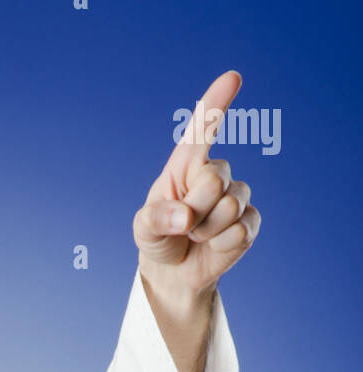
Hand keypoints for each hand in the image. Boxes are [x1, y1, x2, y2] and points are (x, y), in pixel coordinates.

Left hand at [133, 70, 260, 299]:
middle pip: (214, 180)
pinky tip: (214, 245)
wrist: (174, 271)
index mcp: (185, 165)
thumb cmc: (158, 238)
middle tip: (183, 225)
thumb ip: (157, 218)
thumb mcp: (143, 229)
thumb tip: (186, 216)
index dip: (216, 103)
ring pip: (229, 207)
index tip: (233, 78)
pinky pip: (241, 230)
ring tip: (196, 235)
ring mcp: (235, 196)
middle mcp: (214, 173)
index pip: (202, 130)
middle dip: (195, 210)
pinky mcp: (250, 221)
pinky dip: (222, 245)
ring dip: (207, 231)